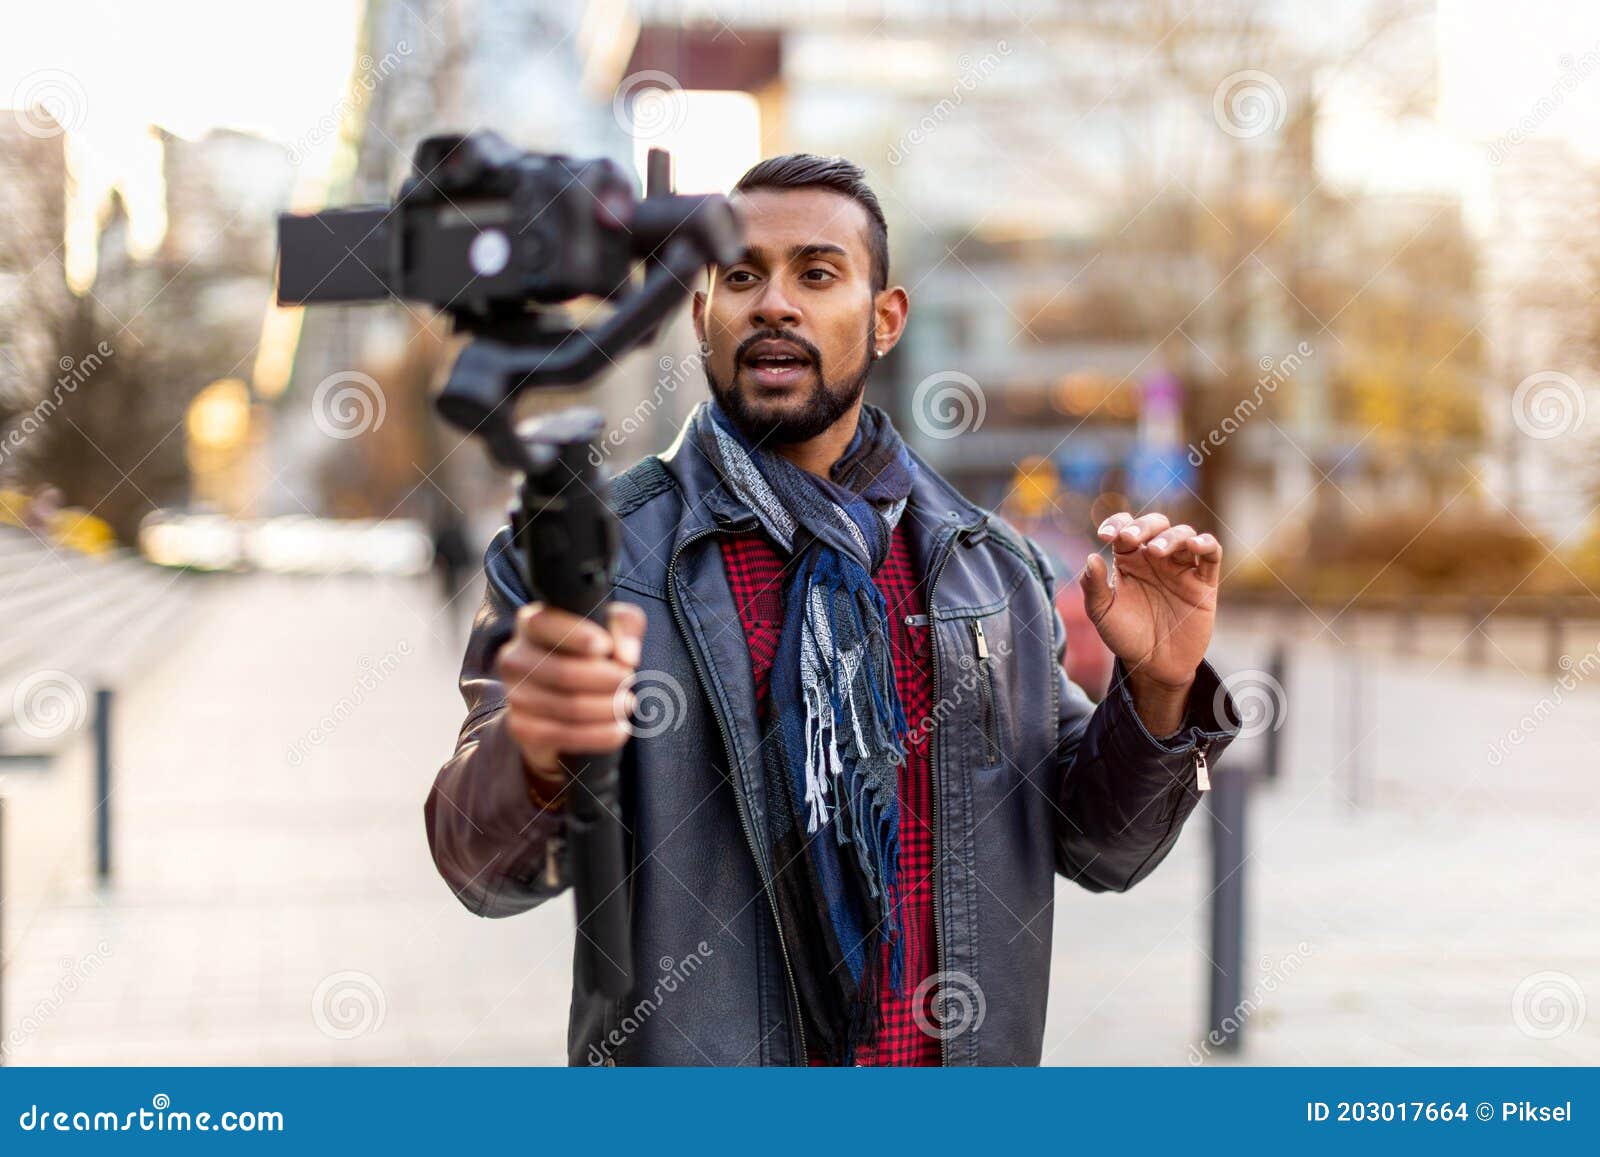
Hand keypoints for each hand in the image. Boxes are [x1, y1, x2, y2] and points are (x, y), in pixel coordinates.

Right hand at [493, 600, 646, 803]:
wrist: (568, 700)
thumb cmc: (593, 652)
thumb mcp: (614, 629)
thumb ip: (625, 626)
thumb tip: (626, 657)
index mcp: (532, 624)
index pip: (546, 624)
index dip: (577, 636)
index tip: (605, 647)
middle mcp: (515, 658)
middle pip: (562, 672)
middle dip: (604, 679)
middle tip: (629, 680)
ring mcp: (515, 695)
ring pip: (568, 706)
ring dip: (607, 708)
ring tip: (628, 704)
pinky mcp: (522, 728)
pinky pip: (564, 735)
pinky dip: (599, 735)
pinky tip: (619, 730)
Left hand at [1081, 512, 1220, 715]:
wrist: (1154, 666)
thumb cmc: (1126, 636)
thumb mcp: (1102, 613)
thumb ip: (1093, 586)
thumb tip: (1090, 557)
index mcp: (1129, 560)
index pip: (1125, 529)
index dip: (1116, 523)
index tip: (1105, 535)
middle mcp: (1156, 559)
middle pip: (1155, 525)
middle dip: (1143, 526)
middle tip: (1129, 538)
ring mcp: (1181, 568)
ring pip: (1183, 534)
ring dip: (1170, 536)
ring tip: (1156, 551)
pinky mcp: (1204, 583)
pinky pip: (1212, 554)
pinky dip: (1206, 543)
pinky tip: (1194, 545)